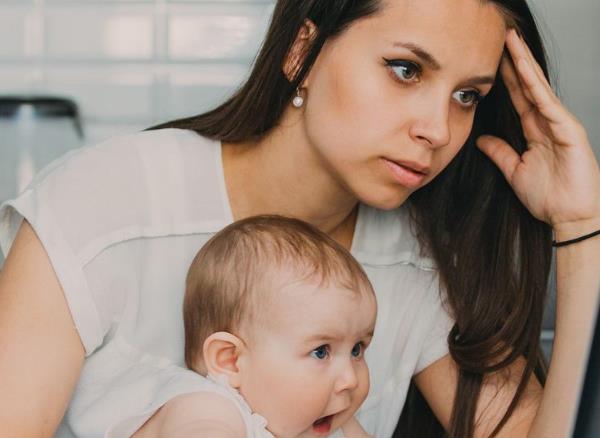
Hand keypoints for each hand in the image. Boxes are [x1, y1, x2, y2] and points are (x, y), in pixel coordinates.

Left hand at [476, 29, 599, 235]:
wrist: (569, 217)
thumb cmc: (549, 197)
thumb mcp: (514, 171)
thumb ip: (499, 152)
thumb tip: (481, 140)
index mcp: (535, 131)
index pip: (518, 97)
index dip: (504, 78)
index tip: (490, 58)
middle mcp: (547, 123)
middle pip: (528, 86)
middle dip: (515, 61)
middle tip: (502, 37)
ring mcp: (560, 125)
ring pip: (539, 89)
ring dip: (525, 65)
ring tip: (512, 42)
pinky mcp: (570, 132)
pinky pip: (549, 105)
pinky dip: (537, 87)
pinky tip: (525, 70)